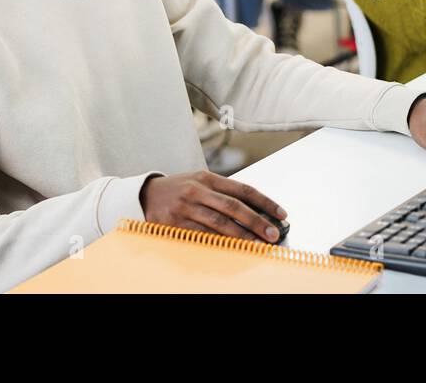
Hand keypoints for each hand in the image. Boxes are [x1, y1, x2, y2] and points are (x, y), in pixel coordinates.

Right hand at [139, 170, 286, 242]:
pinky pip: (201, 235)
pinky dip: (218, 242)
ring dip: (241, 235)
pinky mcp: (175, 222)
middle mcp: (197, 190)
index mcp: (207, 177)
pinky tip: (232, 248)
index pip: (243, 189)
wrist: (144, 195)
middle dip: (257, 221)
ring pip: (219, 223)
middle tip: (273, 234)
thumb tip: (255, 211)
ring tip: (257, 244)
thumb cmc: (179, 190)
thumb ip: (223, 193)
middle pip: (234, 206)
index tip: (281, 214)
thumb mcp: (199, 182)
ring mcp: (185, 206)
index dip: (264, 202)